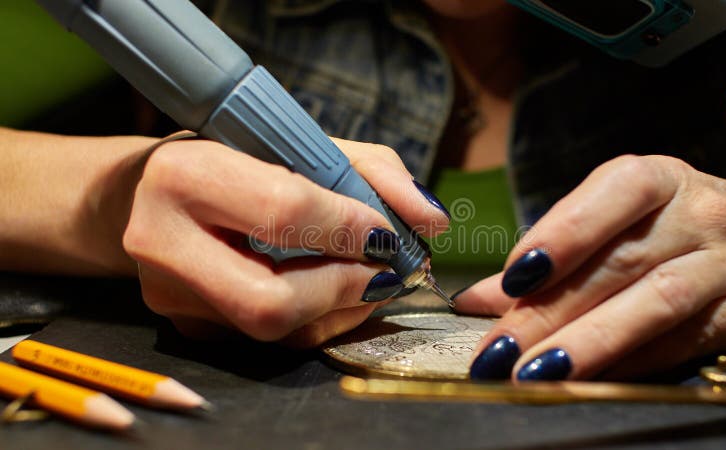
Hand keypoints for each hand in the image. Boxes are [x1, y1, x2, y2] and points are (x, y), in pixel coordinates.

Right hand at [123, 137, 448, 344]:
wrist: (147, 195)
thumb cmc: (235, 159)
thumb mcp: (301, 142)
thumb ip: (373, 172)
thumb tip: (432, 223)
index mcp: (184, 175)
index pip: (282, 213)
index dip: (348, 228)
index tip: (385, 233)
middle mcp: (162, 243)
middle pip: (273, 300)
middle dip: (346, 289)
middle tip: (386, 270)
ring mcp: (171, 297)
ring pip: (277, 330)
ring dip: (343, 308)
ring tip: (370, 277)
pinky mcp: (187, 329)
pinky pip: (272, 341)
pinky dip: (322, 320)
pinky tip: (339, 293)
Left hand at [456, 155, 725, 380]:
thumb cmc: (680, 224)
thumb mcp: (623, 218)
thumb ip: (554, 253)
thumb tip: (476, 298)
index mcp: (657, 179)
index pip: (612, 195)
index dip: (563, 233)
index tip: (512, 276)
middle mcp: (696, 216)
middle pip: (618, 263)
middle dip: (551, 309)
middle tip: (498, 348)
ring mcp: (723, 265)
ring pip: (655, 304)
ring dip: (590, 342)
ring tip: (535, 371)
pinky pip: (678, 343)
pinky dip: (626, 364)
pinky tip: (583, 381)